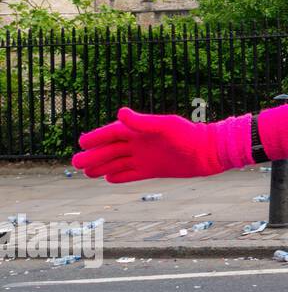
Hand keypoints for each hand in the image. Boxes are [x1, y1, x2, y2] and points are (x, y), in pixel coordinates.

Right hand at [72, 107, 244, 182]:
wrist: (208, 153)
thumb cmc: (188, 136)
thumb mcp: (165, 126)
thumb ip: (142, 122)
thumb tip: (120, 112)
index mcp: (140, 130)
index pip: (113, 133)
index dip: (97, 137)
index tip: (82, 142)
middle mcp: (140, 143)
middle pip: (111, 150)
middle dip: (94, 155)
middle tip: (75, 162)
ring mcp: (146, 157)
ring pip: (118, 163)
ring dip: (102, 167)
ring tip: (86, 172)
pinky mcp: (153, 170)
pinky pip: (132, 174)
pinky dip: (120, 176)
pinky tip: (108, 179)